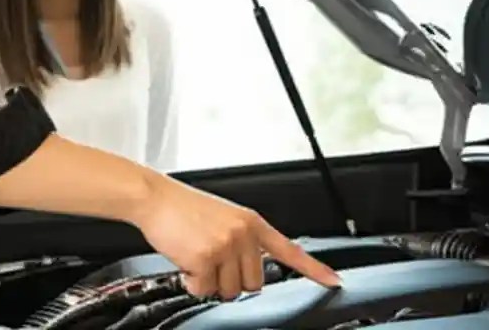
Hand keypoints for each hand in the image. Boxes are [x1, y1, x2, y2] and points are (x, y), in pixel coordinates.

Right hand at [129, 176, 341, 298]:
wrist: (154, 198)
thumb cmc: (182, 209)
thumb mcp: (223, 218)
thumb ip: (242, 240)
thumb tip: (249, 273)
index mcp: (251, 222)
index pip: (290, 250)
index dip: (315, 269)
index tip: (335, 282)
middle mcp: (243, 234)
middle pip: (254, 284)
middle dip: (231, 280)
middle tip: (211, 260)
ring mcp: (226, 246)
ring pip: (230, 291)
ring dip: (210, 282)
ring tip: (195, 256)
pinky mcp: (206, 257)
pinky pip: (204, 289)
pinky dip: (192, 282)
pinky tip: (184, 261)